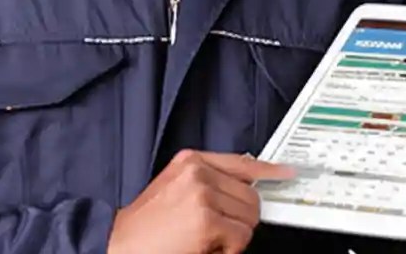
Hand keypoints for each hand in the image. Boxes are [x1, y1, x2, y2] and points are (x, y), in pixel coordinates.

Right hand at [107, 150, 294, 253]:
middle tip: (216, 232)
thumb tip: (246, 187)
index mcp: (191, 161)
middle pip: (251, 194)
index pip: (242, 161)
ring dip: (234, 236)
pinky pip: (241, 237)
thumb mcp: (175, 188)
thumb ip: (207, 182)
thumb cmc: (146, 227)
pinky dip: (229, 250)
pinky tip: (205, 248)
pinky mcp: (206, 220)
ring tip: (205, 239)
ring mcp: (203, 194)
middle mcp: (198, 172)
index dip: (269, 170)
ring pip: (249, 217)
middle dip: (241, 219)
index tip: (288, 173)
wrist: (117, 245)